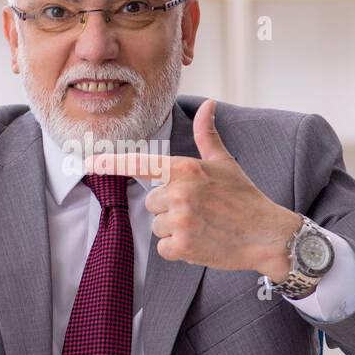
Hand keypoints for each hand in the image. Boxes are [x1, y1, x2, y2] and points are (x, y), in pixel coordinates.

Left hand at [89, 98, 301, 276]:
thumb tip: (208, 104)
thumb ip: (207, 135)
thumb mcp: (225, 162)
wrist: (266, 234)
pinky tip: (201, 243)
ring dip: (175, 231)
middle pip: (151, 203)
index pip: (140, 164)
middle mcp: (179, 192)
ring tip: (202, 227)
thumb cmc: (245, 197)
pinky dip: (178, 250)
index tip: (88, 163)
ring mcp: (180, 220)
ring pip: (157, 227)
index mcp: (185, 168)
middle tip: (199, 211)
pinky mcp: (183, 246)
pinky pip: (163, 249)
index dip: (111, 164)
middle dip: (170, 210)